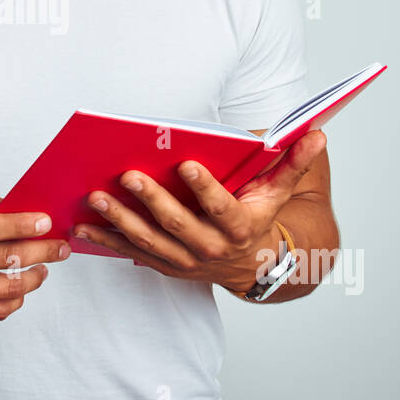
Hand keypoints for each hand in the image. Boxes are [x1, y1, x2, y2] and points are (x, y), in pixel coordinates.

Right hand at [0, 196, 70, 325]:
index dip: (22, 225)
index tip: (46, 222)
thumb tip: (25, 208)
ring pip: (9, 288)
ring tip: (44, 268)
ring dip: (36, 276)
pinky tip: (23, 286)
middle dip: (43, 250)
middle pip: (8, 258)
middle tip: (61, 247)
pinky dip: (18, 298)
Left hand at [73, 130, 326, 289]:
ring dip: (120, 219)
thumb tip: (317, 133)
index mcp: (238, 227)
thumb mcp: (278, 192)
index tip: (187, 164)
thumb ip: (292, 162)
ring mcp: (185, 260)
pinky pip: (132, 253)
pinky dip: (106, 239)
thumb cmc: (259, 218)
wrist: (253, 266)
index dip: (205, 188)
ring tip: (97, 197)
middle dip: (151, 200)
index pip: (221, 207)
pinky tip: (83, 224)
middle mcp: (210, 248)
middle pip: (177, 224)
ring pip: (149, 241)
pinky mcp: (165, 265)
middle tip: (128, 176)